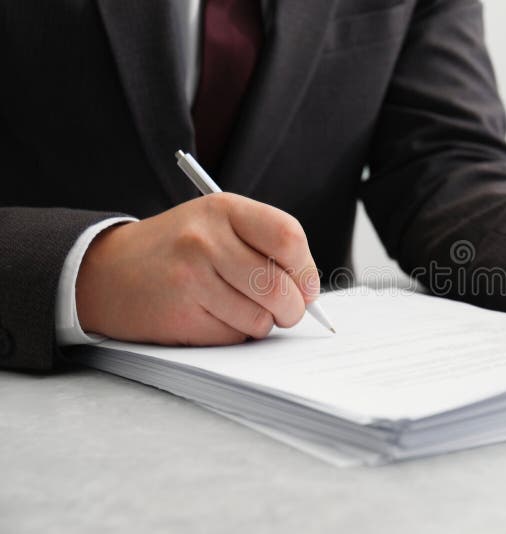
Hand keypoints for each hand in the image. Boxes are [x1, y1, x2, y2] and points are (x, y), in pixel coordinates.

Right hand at [76, 193, 319, 344]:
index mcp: (224, 209)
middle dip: (292, 309)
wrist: (107, 271)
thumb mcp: (217, 225)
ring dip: (261, 323)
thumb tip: (310, 292)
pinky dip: (233, 335)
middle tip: (286, 311)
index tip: (306, 287)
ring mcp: (191, 278)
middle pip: (280, 287)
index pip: (289, 238)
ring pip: (261, 318)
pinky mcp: (181, 315)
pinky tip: (212, 316)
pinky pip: (234, 337)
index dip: (306, 270)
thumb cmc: (177, 249)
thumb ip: (264, 246)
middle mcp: (206, 240)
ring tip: (238, 308)